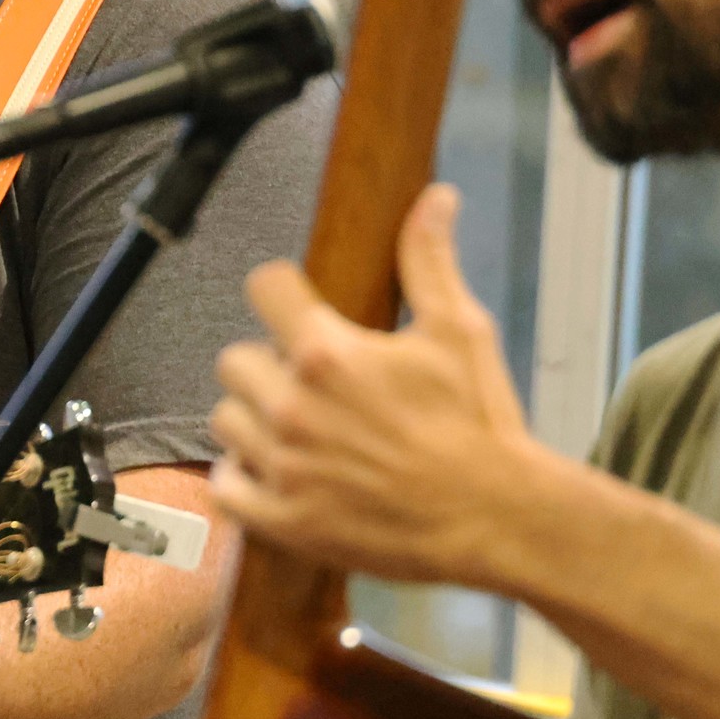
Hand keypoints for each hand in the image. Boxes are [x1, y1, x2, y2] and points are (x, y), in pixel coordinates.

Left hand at [209, 184, 539, 586]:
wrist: (495, 518)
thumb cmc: (480, 425)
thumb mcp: (459, 332)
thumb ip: (429, 262)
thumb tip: (435, 199)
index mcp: (327, 353)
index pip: (263, 287)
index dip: (282, 291)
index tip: (295, 306)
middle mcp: (293, 406)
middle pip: (234, 359)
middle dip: (267, 363)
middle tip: (307, 381)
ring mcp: (282, 466)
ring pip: (225, 420)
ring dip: (254, 419)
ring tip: (298, 428)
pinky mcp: (281, 519)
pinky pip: (224, 484)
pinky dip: (243, 479)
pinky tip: (279, 472)